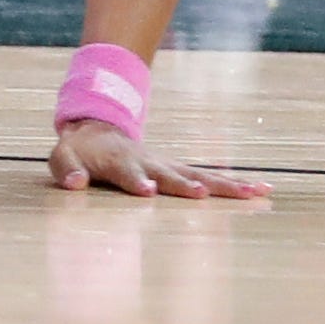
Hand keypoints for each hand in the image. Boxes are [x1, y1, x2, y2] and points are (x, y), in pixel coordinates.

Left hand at [48, 119, 270, 198]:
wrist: (98, 129)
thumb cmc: (79, 151)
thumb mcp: (63, 159)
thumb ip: (67, 170)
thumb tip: (75, 183)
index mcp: (119, 162)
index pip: (127, 173)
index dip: (136, 182)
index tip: (148, 191)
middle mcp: (150, 162)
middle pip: (172, 174)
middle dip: (189, 185)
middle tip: (205, 194)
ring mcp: (168, 166)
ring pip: (200, 175)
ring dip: (226, 185)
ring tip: (257, 192)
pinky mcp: (180, 170)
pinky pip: (209, 177)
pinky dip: (234, 184)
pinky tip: (261, 190)